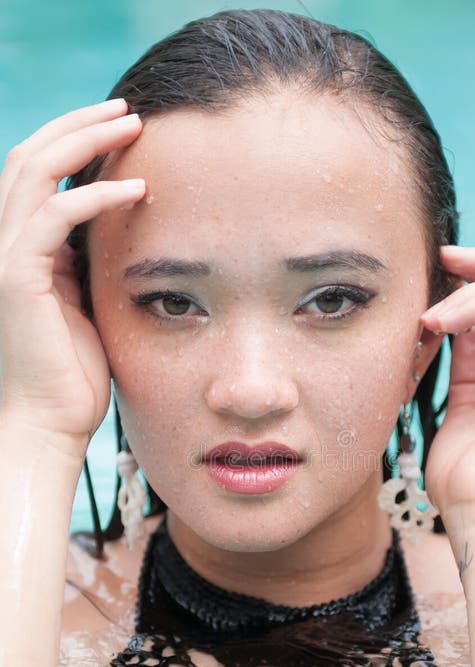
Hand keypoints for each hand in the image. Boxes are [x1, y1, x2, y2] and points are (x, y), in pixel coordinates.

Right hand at [0, 99, 144, 457]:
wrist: (48, 424)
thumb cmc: (73, 375)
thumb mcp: (84, 305)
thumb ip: (86, 264)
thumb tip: (116, 230)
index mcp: (21, 248)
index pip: (37, 174)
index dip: (74, 142)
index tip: (122, 127)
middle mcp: (4, 243)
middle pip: (29, 157)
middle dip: (78, 125)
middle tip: (130, 109)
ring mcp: (5, 258)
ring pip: (34, 172)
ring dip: (85, 141)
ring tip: (134, 126)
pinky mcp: (17, 277)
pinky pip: (54, 218)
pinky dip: (95, 196)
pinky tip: (137, 189)